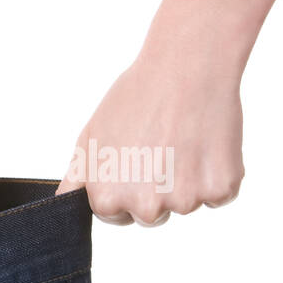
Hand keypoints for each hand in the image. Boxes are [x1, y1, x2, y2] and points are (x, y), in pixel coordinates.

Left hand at [56, 44, 244, 226]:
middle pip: (153, 215)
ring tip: (184, 140)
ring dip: (189, 179)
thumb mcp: (90, 139)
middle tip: (161, 148)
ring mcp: (186, 201)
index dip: (126, 189)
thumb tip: (60, 206)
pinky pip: (221, 195)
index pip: (117, 216)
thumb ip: (76, 180)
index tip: (135, 162)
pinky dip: (218, 174)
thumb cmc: (135, 99)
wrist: (185, 67)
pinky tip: (208, 143)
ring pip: (187, 203)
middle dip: (156, 189)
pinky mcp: (221, 189)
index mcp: (109, 200)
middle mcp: (146, 208)